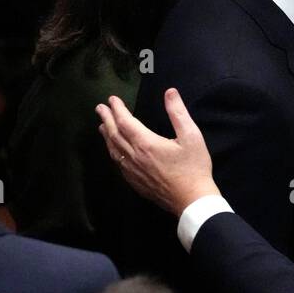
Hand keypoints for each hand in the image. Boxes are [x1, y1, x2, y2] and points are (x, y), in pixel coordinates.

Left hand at [97, 89, 218, 215]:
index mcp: (146, 143)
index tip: (112, 99)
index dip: (117, 109)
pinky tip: (114, 150)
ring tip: (102, 126)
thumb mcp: (192, 136)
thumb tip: (170, 92)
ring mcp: (132, 171)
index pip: (125, 121)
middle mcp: (134, 156)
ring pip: (114, 149)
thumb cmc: (194, 167)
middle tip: (100, 108)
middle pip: (114, 134)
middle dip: (107, 119)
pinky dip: (113, 151)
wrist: (191, 200)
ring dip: (107, 135)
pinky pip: (118, 163)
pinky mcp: (135, 182)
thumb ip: (178, 113)